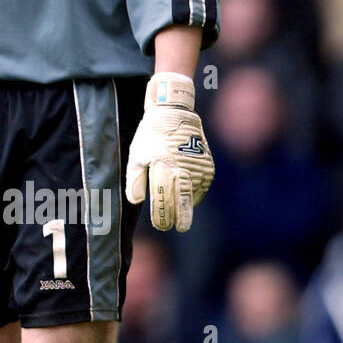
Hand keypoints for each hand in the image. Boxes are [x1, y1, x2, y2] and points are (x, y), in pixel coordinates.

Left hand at [125, 72, 213, 231]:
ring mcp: (197, 168)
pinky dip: (195, 193)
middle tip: (179, 227)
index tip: (162, 226)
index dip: (163, 215)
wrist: (174, 114)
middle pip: (183, 201)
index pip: (163, 199)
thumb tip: (137, 201)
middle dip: (180, 217)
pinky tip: (188, 195)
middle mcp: (182, 168)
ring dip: (187, 205)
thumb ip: (135, 180)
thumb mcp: (136, 155)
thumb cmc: (150, 136)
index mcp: (162, 167)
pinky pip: (202, 186)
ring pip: (194, 195)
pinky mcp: (207, 166)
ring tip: (181, 212)